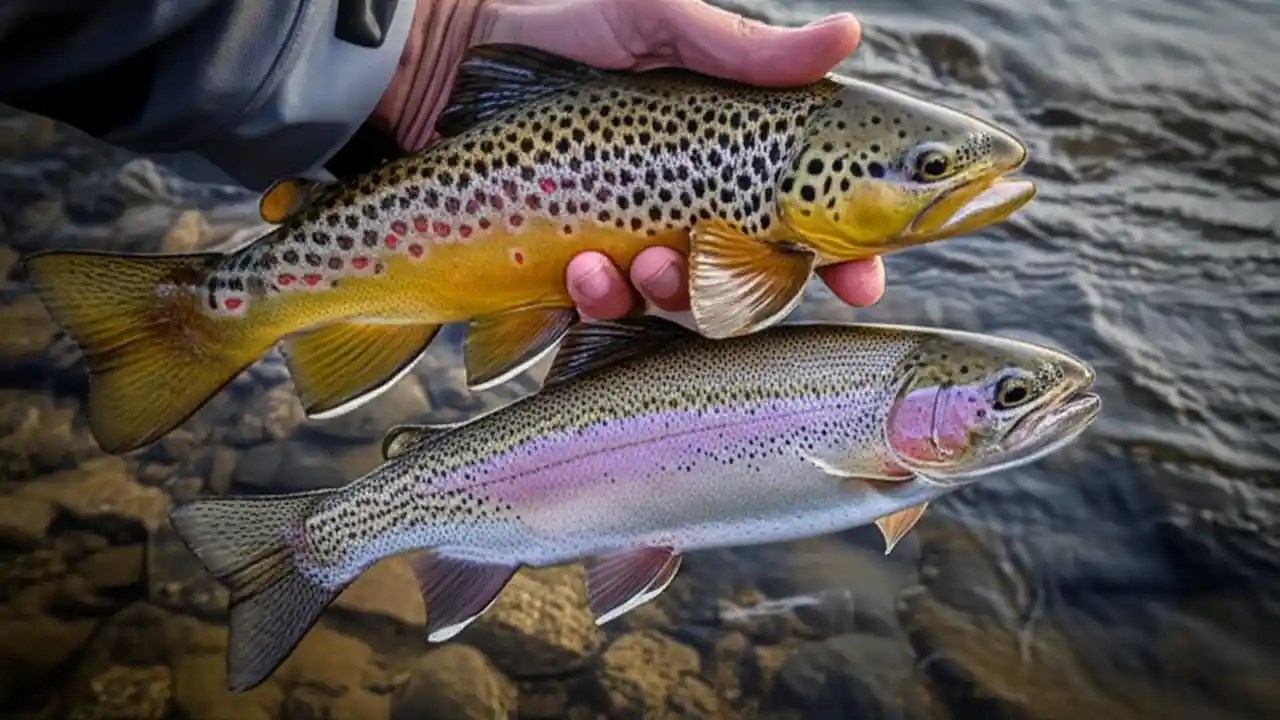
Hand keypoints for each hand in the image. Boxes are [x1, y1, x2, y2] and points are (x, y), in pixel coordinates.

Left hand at [374, 0, 882, 319]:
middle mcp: (691, 204)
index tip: (863, 281)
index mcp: (731, 149)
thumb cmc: (562, 20)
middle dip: (752, 289)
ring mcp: (633, 240)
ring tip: (644, 261)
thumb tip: (850, 31)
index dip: (845, 256)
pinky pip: (604, 309)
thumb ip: (746, 49)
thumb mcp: (659, 19)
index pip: (809, 215)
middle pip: (753, 276)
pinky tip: (583, 269)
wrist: (450, 53)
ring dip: (671, 293)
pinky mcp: (573, 267)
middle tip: (725, 262)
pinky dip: (601, 298)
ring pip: (680, 302)